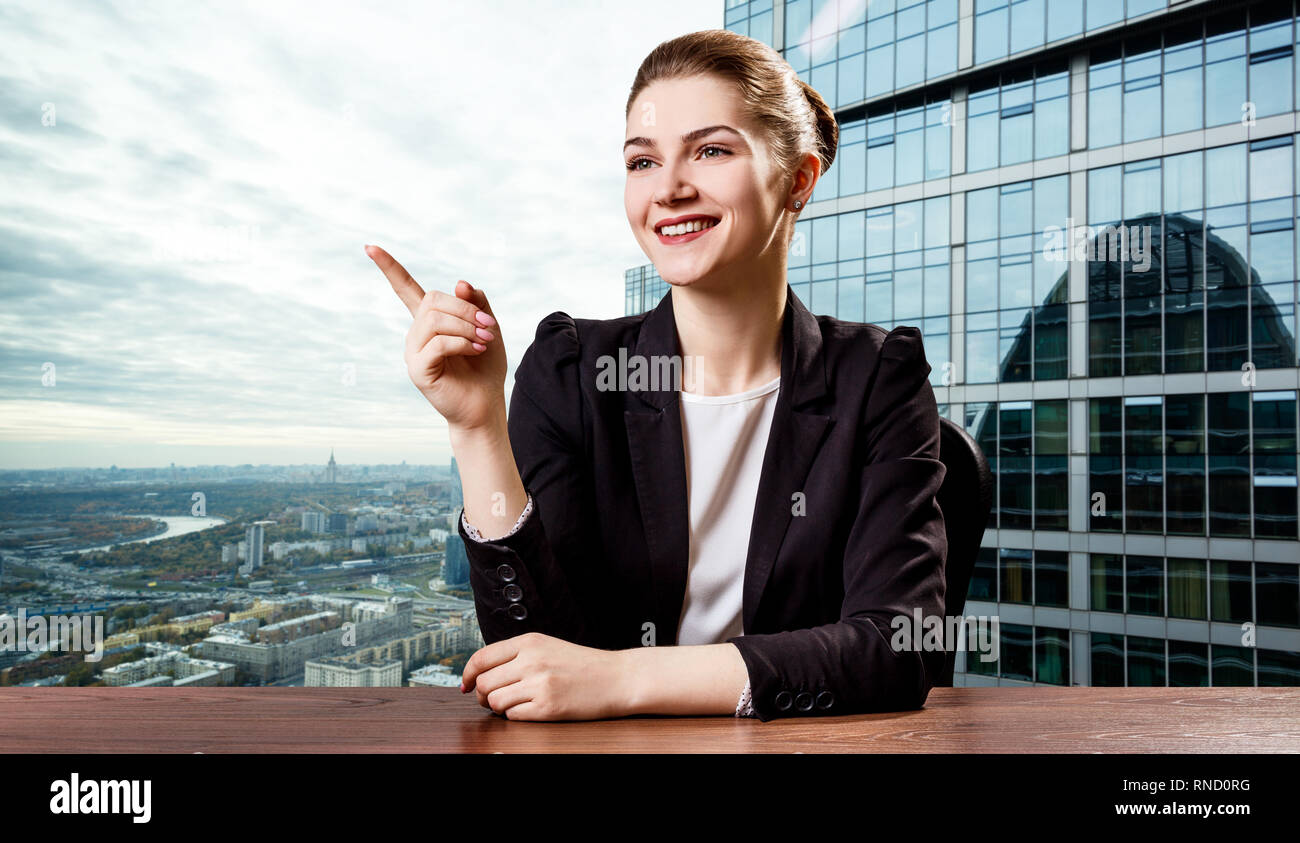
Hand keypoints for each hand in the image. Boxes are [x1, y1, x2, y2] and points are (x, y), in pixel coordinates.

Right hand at [366, 244, 506, 431]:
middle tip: (489, 328)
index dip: (389, 268)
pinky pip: (437, 343)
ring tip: (484, 341)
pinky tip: (475, 350)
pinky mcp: (418, 370)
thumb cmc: (485, 368)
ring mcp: (414, 352)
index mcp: (430, 321)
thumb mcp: (489, 327)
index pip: (405, 289)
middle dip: (465, 309)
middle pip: (432, 301)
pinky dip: (461, 343)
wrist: (485, 406)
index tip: (370, 247)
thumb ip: (476, 303)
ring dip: (466, 326)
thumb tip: (459, 283)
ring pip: (434, 320)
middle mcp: (416, 334)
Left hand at [460, 632, 632, 720]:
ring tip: (513, 704)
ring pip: (495, 702)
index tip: (466, 685)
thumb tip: (480, 673)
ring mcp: (540, 684)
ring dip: (498, 708)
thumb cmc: (582, 665)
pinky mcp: (548, 707)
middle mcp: (532, 661)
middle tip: (490, 700)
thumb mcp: (548, 647)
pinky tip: (529, 710)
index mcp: (529, 642)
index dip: (468, 674)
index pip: (482, 658)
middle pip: (485, 683)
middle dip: (482, 695)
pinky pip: (513, 716)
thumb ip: (517, 655)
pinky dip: (515, 716)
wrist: (617, 678)